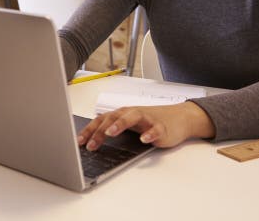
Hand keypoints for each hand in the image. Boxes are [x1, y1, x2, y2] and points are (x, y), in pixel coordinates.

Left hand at [77, 102, 214, 148]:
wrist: (179, 117)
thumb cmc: (151, 121)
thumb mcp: (130, 125)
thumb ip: (114, 130)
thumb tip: (92, 143)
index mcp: (122, 114)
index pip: (102, 120)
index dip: (89, 130)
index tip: (79, 142)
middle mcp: (132, 113)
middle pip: (113, 118)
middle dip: (100, 131)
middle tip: (91, 144)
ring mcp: (147, 119)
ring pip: (132, 117)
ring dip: (120, 124)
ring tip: (110, 133)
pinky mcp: (161, 127)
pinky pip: (155, 129)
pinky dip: (149, 134)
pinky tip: (144, 139)